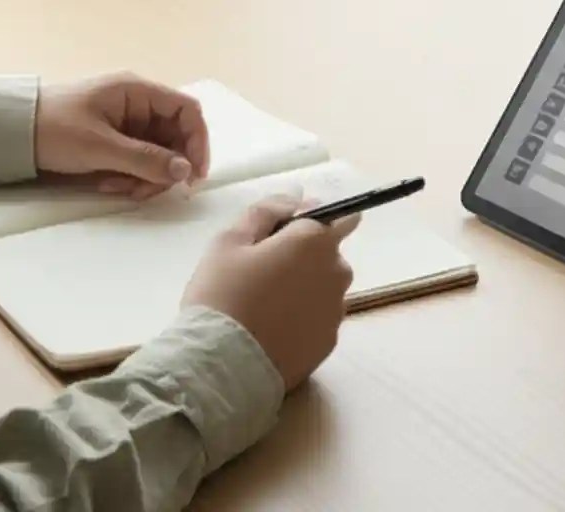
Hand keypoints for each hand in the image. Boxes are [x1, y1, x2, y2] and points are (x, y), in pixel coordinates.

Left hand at [34, 73, 209, 199]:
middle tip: (146, 191)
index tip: (193, 175)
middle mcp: (137, 104)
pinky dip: (132, 176)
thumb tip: (185, 171)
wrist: (12, 133)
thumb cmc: (55, 129)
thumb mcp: (101, 147)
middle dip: (166, 168)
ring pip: (158, 153)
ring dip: (147, 176)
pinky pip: (138, 160)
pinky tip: (109, 184)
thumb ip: (146, 159)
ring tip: (120, 188)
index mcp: (138, 92)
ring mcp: (126, 123)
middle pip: (175, 137)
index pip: (187, 111)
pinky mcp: (115, 140)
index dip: (197, 142)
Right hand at [182, 195, 360, 390]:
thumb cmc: (221, 295)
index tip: (285, 232)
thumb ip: (267, 211)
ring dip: (303, 288)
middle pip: (328, 255)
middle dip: (304, 257)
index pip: (342, 216)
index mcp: (314, 241)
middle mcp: (336, 273)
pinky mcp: (329, 343)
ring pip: (323, 288)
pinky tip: (271, 329)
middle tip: (259, 272)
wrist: (222, 367)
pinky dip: (302, 318)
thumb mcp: (229, 241)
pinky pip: (318, 319)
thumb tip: (296, 198)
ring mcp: (335, 311)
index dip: (314, 220)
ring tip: (262, 305)